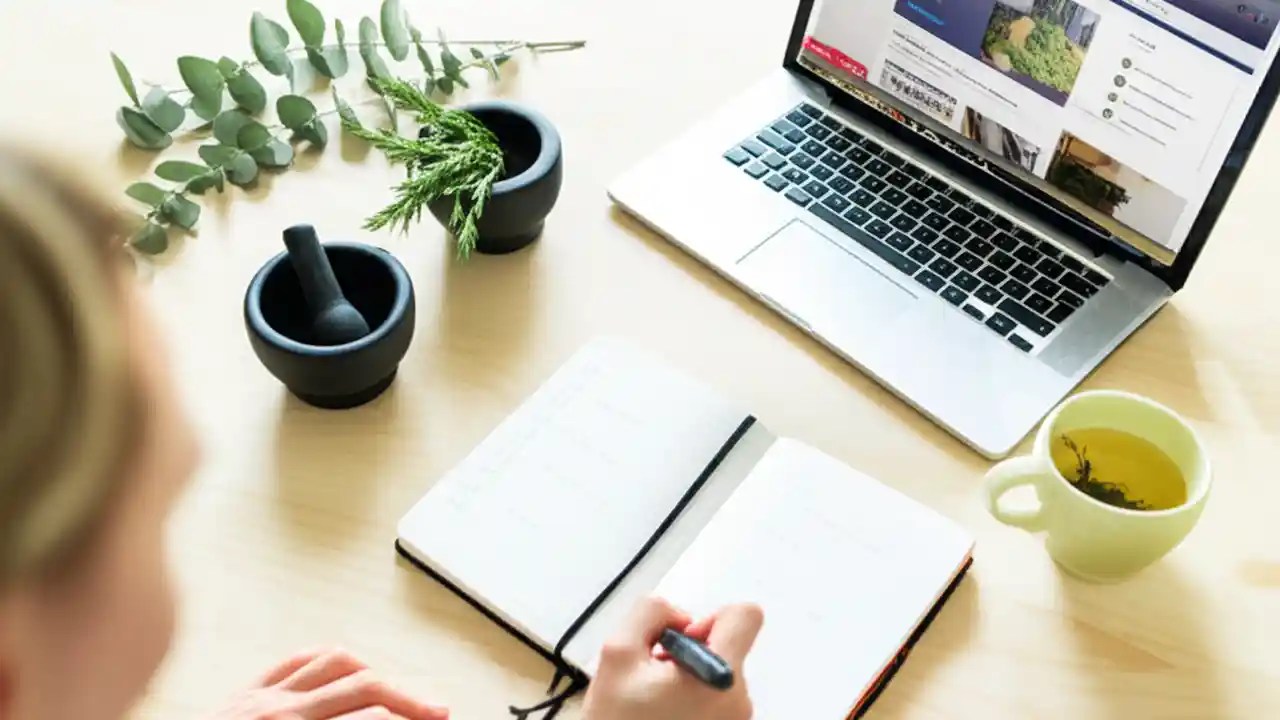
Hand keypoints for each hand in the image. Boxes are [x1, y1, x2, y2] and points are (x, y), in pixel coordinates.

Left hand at [201, 648, 449, 719]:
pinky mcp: (241, 692)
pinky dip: (327, 661)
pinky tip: (346, 670)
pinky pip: (295, 660)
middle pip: (363, 685)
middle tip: (438, 713)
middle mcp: (276, 711)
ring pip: (334, 660)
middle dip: (408, 699)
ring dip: (374, 673)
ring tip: (398, 692)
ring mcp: (257, 696)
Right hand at [582, 597, 762, 719]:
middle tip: (654, 677)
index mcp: (721, 676)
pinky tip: (664, 716)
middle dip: (690, 652)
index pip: (746, 615)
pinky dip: (694, 701)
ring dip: (689, 678)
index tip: (680, 644)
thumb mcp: (618, 652)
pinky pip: (718, 702)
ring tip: (655, 702)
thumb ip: (651, 613)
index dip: (708, 619)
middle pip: (729, 647)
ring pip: (720, 674)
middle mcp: (740, 701)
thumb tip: (680, 617)